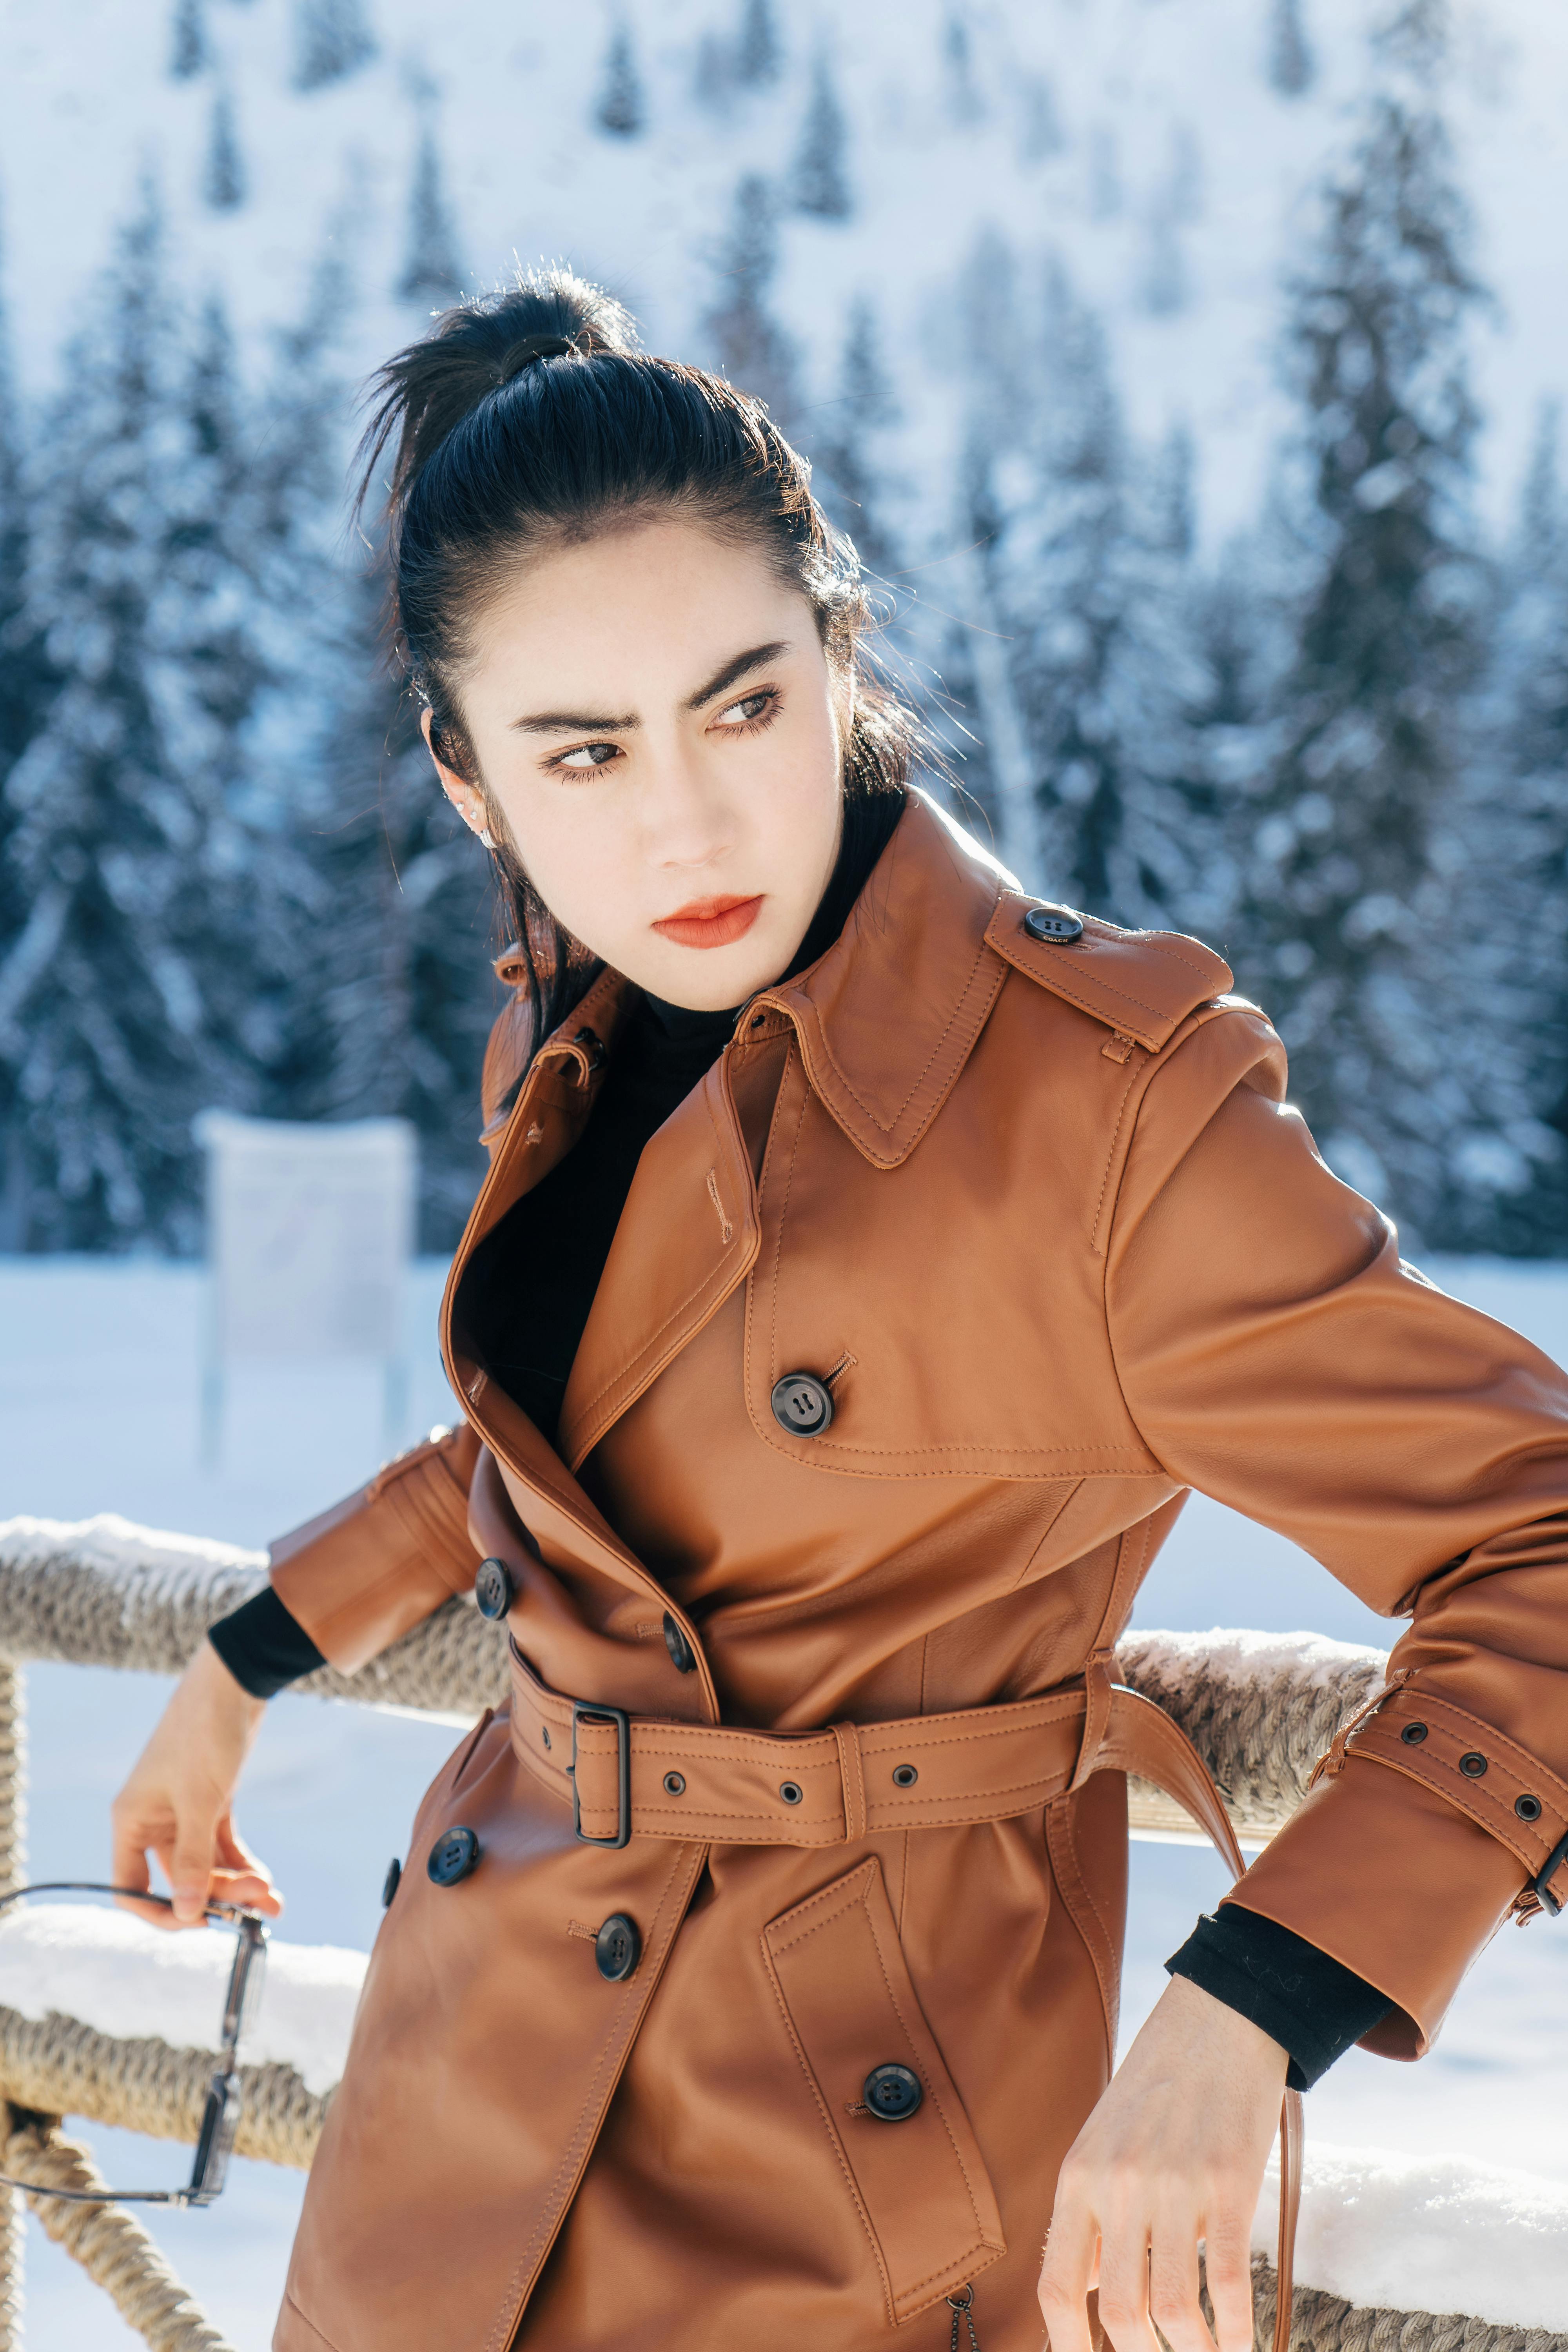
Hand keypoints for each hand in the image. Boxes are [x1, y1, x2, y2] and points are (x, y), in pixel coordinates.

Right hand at [110, 1642, 282, 1928]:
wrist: (234, 1682)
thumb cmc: (204, 1734)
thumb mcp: (200, 1801)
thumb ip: (192, 1859)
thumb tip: (185, 1912)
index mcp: (132, 1822)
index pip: (132, 1889)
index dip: (163, 1913)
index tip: (203, 1922)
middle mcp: (152, 1821)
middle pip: (179, 1879)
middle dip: (218, 1895)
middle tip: (261, 1902)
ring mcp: (182, 1812)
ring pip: (204, 1865)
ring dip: (237, 1884)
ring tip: (275, 1901)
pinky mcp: (210, 1802)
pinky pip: (220, 1846)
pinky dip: (242, 1864)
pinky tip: (266, 1881)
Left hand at [1037, 1974, 1287, 2351]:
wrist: (1217, 2018)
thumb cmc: (1161, 2084)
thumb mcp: (1104, 2143)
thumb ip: (1093, 2216)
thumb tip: (1089, 2295)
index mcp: (1079, 2178)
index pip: (1058, 2288)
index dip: (1070, 2350)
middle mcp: (1117, 2186)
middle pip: (1118, 2312)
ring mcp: (1172, 2186)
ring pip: (1172, 2309)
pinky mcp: (1229, 2183)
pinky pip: (1228, 2282)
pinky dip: (1236, 2331)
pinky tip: (1244, 2345)